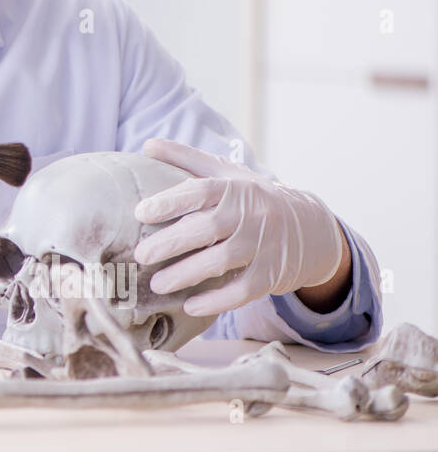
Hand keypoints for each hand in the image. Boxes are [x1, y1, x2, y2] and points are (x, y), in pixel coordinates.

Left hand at [131, 138, 344, 315]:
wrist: (311, 227)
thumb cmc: (255, 198)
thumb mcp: (227, 174)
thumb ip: (187, 159)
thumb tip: (148, 145)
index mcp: (235, 188)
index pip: (201, 191)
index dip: (170, 201)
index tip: (140, 213)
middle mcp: (251, 214)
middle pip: (207, 228)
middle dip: (171, 242)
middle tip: (141, 255)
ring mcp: (264, 245)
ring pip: (222, 261)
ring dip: (186, 274)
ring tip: (157, 284)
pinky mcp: (272, 275)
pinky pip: (243, 291)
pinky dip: (216, 301)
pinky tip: (190, 306)